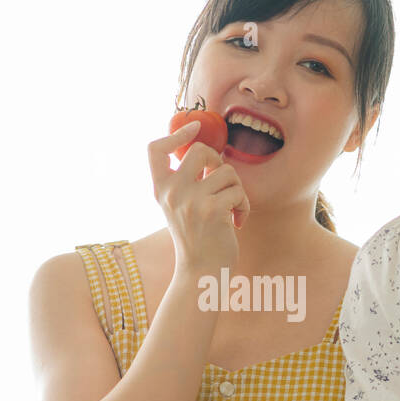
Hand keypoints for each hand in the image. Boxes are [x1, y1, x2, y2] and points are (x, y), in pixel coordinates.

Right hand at [147, 121, 249, 273]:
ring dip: (236, 188)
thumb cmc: (197, 238)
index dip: (176, 134)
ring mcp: (190, 200)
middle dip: (219, 162)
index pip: (155, 149)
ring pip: (226, 171)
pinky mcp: (212, 210)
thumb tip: (204, 148)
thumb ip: (184, 181)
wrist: (201, 272)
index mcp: (160, 189)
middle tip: (222, 182)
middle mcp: (171, 192)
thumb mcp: (180, 207)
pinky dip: (244, 206)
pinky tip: (238, 222)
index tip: (194, 128)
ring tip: (232, 208)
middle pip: (200, 150)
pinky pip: (238, 191)